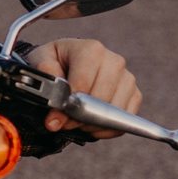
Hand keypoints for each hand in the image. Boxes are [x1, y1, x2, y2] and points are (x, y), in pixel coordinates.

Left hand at [23, 38, 139, 139]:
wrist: (71, 61)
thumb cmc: (56, 60)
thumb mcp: (42, 59)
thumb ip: (45, 74)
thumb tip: (54, 100)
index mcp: (92, 49)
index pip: (83, 84)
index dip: (68, 104)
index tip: (56, 115)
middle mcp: (114, 62)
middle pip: (100, 100)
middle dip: (79, 116)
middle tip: (64, 121)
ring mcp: (127, 78)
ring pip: (113, 113)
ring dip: (91, 124)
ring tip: (76, 120)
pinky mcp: (135, 94)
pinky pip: (124, 121)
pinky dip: (106, 129)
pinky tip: (90, 124)